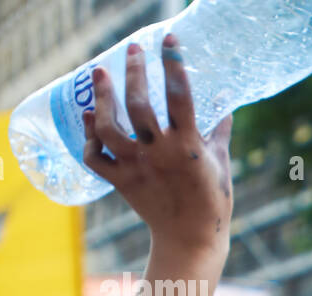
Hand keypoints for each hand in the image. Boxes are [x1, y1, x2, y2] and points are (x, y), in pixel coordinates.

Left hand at [82, 35, 233, 256]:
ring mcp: (136, 167)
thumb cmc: (211, 202)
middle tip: (131, 50)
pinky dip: (88, 137)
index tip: (168, 40)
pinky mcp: (121, 182)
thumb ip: (219, 131)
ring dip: (102, 99)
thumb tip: (223, 102)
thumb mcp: (220, 164)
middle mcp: (159, 154)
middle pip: (139, 105)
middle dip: (134, 72)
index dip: (173, 64)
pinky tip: (89, 119)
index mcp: (188, 147)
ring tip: (100, 75)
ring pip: (108, 127)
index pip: (180, 97)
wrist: (190, 240)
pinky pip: (95, 156)